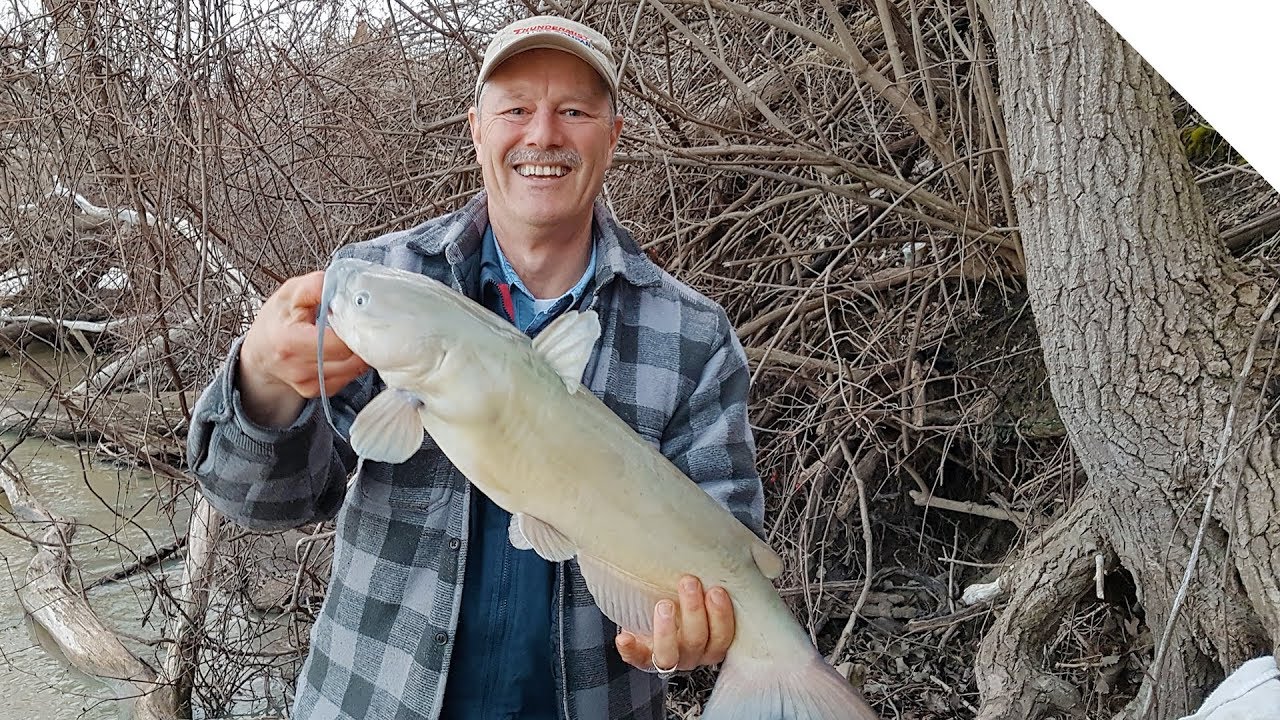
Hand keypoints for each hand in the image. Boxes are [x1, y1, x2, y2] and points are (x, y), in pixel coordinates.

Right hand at [238, 270, 368, 425]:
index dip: (354, 327)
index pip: (338, 343)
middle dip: (361, 339)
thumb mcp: (290, 294)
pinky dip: (351, 362)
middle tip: (359, 323)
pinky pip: (348, 377)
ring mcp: (309, 384)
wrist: (260, 352)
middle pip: (351, 358)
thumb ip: (315, 286)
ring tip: (348, 334)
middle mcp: (298, 368)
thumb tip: (340, 286)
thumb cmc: (276, 321)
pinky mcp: (318, 391)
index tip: (357, 315)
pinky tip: (341, 349)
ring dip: (359, 351)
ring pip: (355, 369)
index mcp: (290, 342)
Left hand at [615, 575, 734, 673]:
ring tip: (663, 604)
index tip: (716, 590)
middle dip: (694, 611)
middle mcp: (692, 654)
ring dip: (666, 630)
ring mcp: (668, 659)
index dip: (722, 616)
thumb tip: (714, 548)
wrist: (653, 617)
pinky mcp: (643, 659)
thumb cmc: (684, 602)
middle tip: (688, 582)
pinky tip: (624, 637)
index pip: (723, 636)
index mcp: (712, 642)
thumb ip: (709, 582)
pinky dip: (631, 649)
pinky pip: (636, 658)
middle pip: (697, 641)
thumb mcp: (701, 593)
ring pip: (670, 655)